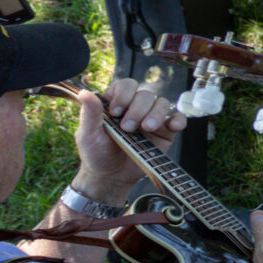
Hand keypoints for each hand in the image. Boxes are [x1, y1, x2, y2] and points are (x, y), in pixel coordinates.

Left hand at [72, 77, 185, 201]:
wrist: (111, 177)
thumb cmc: (96, 154)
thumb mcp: (88, 134)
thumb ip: (90, 113)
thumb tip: (84, 93)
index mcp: (116, 103)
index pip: (126, 86)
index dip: (123, 95)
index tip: (116, 112)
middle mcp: (135, 108)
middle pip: (145, 94)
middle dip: (137, 110)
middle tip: (127, 128)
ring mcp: (152, 119)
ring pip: (162, 103)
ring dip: (155, 114)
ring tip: (146, 128)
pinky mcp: (165, 132)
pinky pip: (177, 119)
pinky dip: (178, 120)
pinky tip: (172, 126)